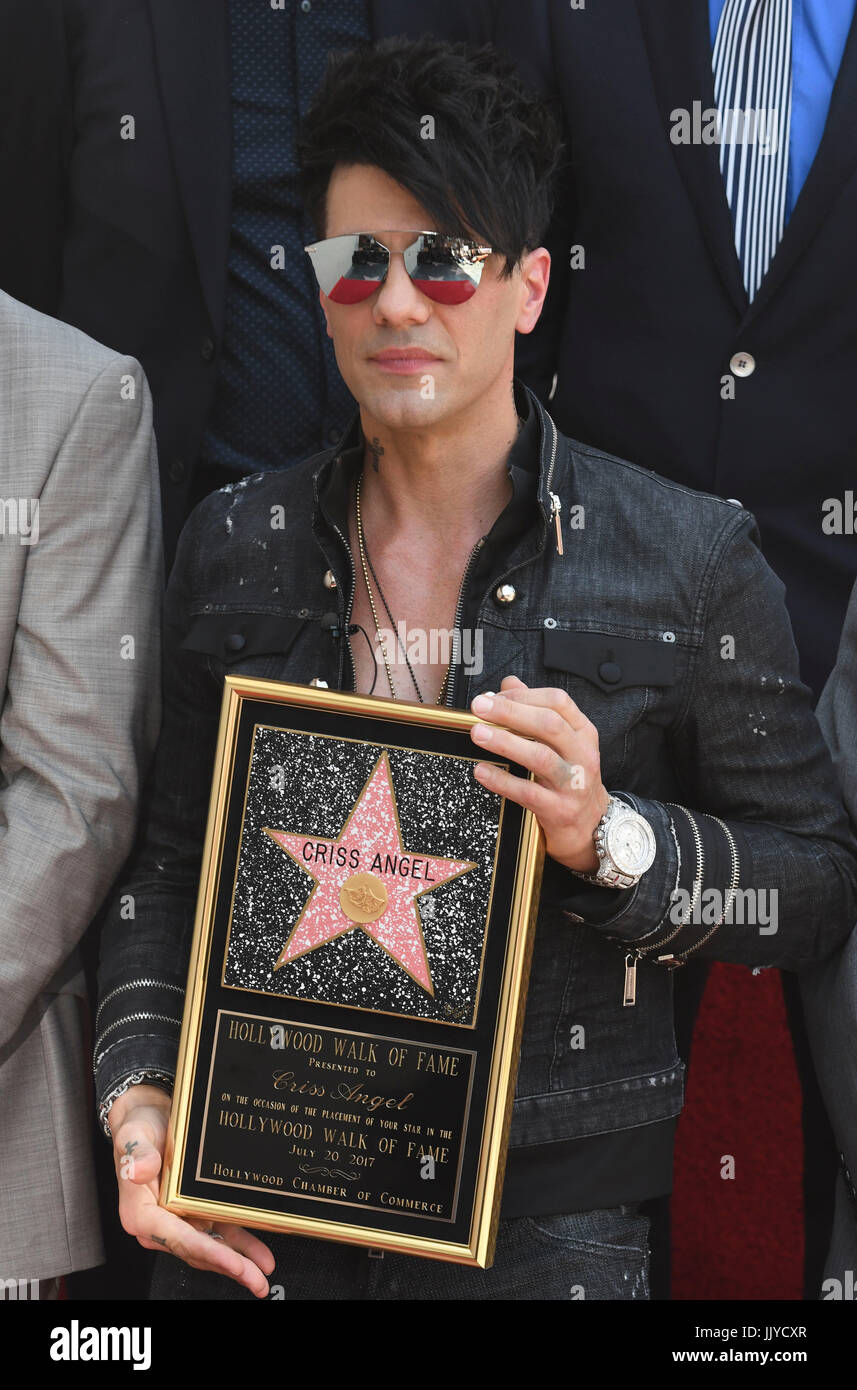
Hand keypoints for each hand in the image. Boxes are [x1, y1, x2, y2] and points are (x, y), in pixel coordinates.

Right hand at [109, 1084, 275, 1297]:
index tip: (232, 1263)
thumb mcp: (135, 1135)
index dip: (207, 1252)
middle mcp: (160, 1225)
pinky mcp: (196, 1213)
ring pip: (212, 1248)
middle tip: (256, 1280)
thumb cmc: (138, 1128)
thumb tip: (138, 1170)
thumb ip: (137, 1155)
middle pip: (198, 1251)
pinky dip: (240, 1245)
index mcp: (141, 1214)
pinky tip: (260, 1255)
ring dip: (239, 1263)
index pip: (178, 1239)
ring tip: (262, 1277)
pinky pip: (220, 1233)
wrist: (149, 1117)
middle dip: (228, 1267)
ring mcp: (181, 1221)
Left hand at [470, 675, 608, 871]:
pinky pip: (528, 793)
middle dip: (511, 713)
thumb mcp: (562, 743)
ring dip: (505, 743)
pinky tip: (481, 770)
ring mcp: (573, 784)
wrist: (591, 827)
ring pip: (540, 757)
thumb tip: (508, 684)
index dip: (524, 695)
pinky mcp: (559, 810)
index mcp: (583, 733)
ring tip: (477, 733)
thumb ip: (536, 711)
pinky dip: (502, 781)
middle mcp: (583, 755)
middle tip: (479, 707)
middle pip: (548, 725)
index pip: (558, 702)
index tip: (493, 696)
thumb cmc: (570, 778)